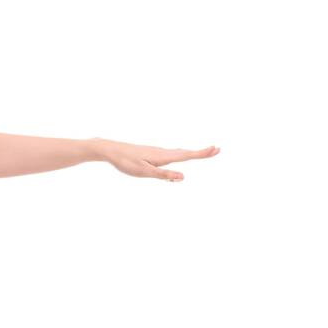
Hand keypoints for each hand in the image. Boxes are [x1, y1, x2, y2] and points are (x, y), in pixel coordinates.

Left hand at [93, 138, 219, 181]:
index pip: (186, 155)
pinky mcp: (151, 153)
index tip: (216, 149)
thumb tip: (183, 178)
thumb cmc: (126, 162)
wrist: (111, 150)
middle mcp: (162, 152)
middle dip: (200, 152)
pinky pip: (170, 155)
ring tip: (202, 153)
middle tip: (216, 150)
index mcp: (163, 157)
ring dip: (191, 153)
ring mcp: (157, 152)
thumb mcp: (144, 172)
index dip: (201, 154)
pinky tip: (178, 156)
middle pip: (185, 153)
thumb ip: (163, 175)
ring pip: (178, 153)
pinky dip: (180, 154)